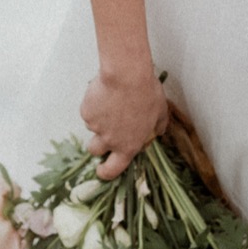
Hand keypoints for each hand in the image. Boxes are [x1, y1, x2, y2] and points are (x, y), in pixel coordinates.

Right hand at [80, 66, 169, 180]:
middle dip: (97, 143)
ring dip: (98, 119)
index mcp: (128, 146)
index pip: (113, 169)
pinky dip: (93, 105)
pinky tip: (104, 93)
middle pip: (95, 150)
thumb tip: (159, 131)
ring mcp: (96, 126)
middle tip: (103, 130)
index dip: (106, 172)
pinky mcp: (86, 112)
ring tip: (110, 102)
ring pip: (92, 127)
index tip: (102, 171)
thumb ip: (158, 126)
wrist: (127, 76)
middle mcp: (110, 140)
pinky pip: (88, 111)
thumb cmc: (146, 93)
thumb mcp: (160, 112)